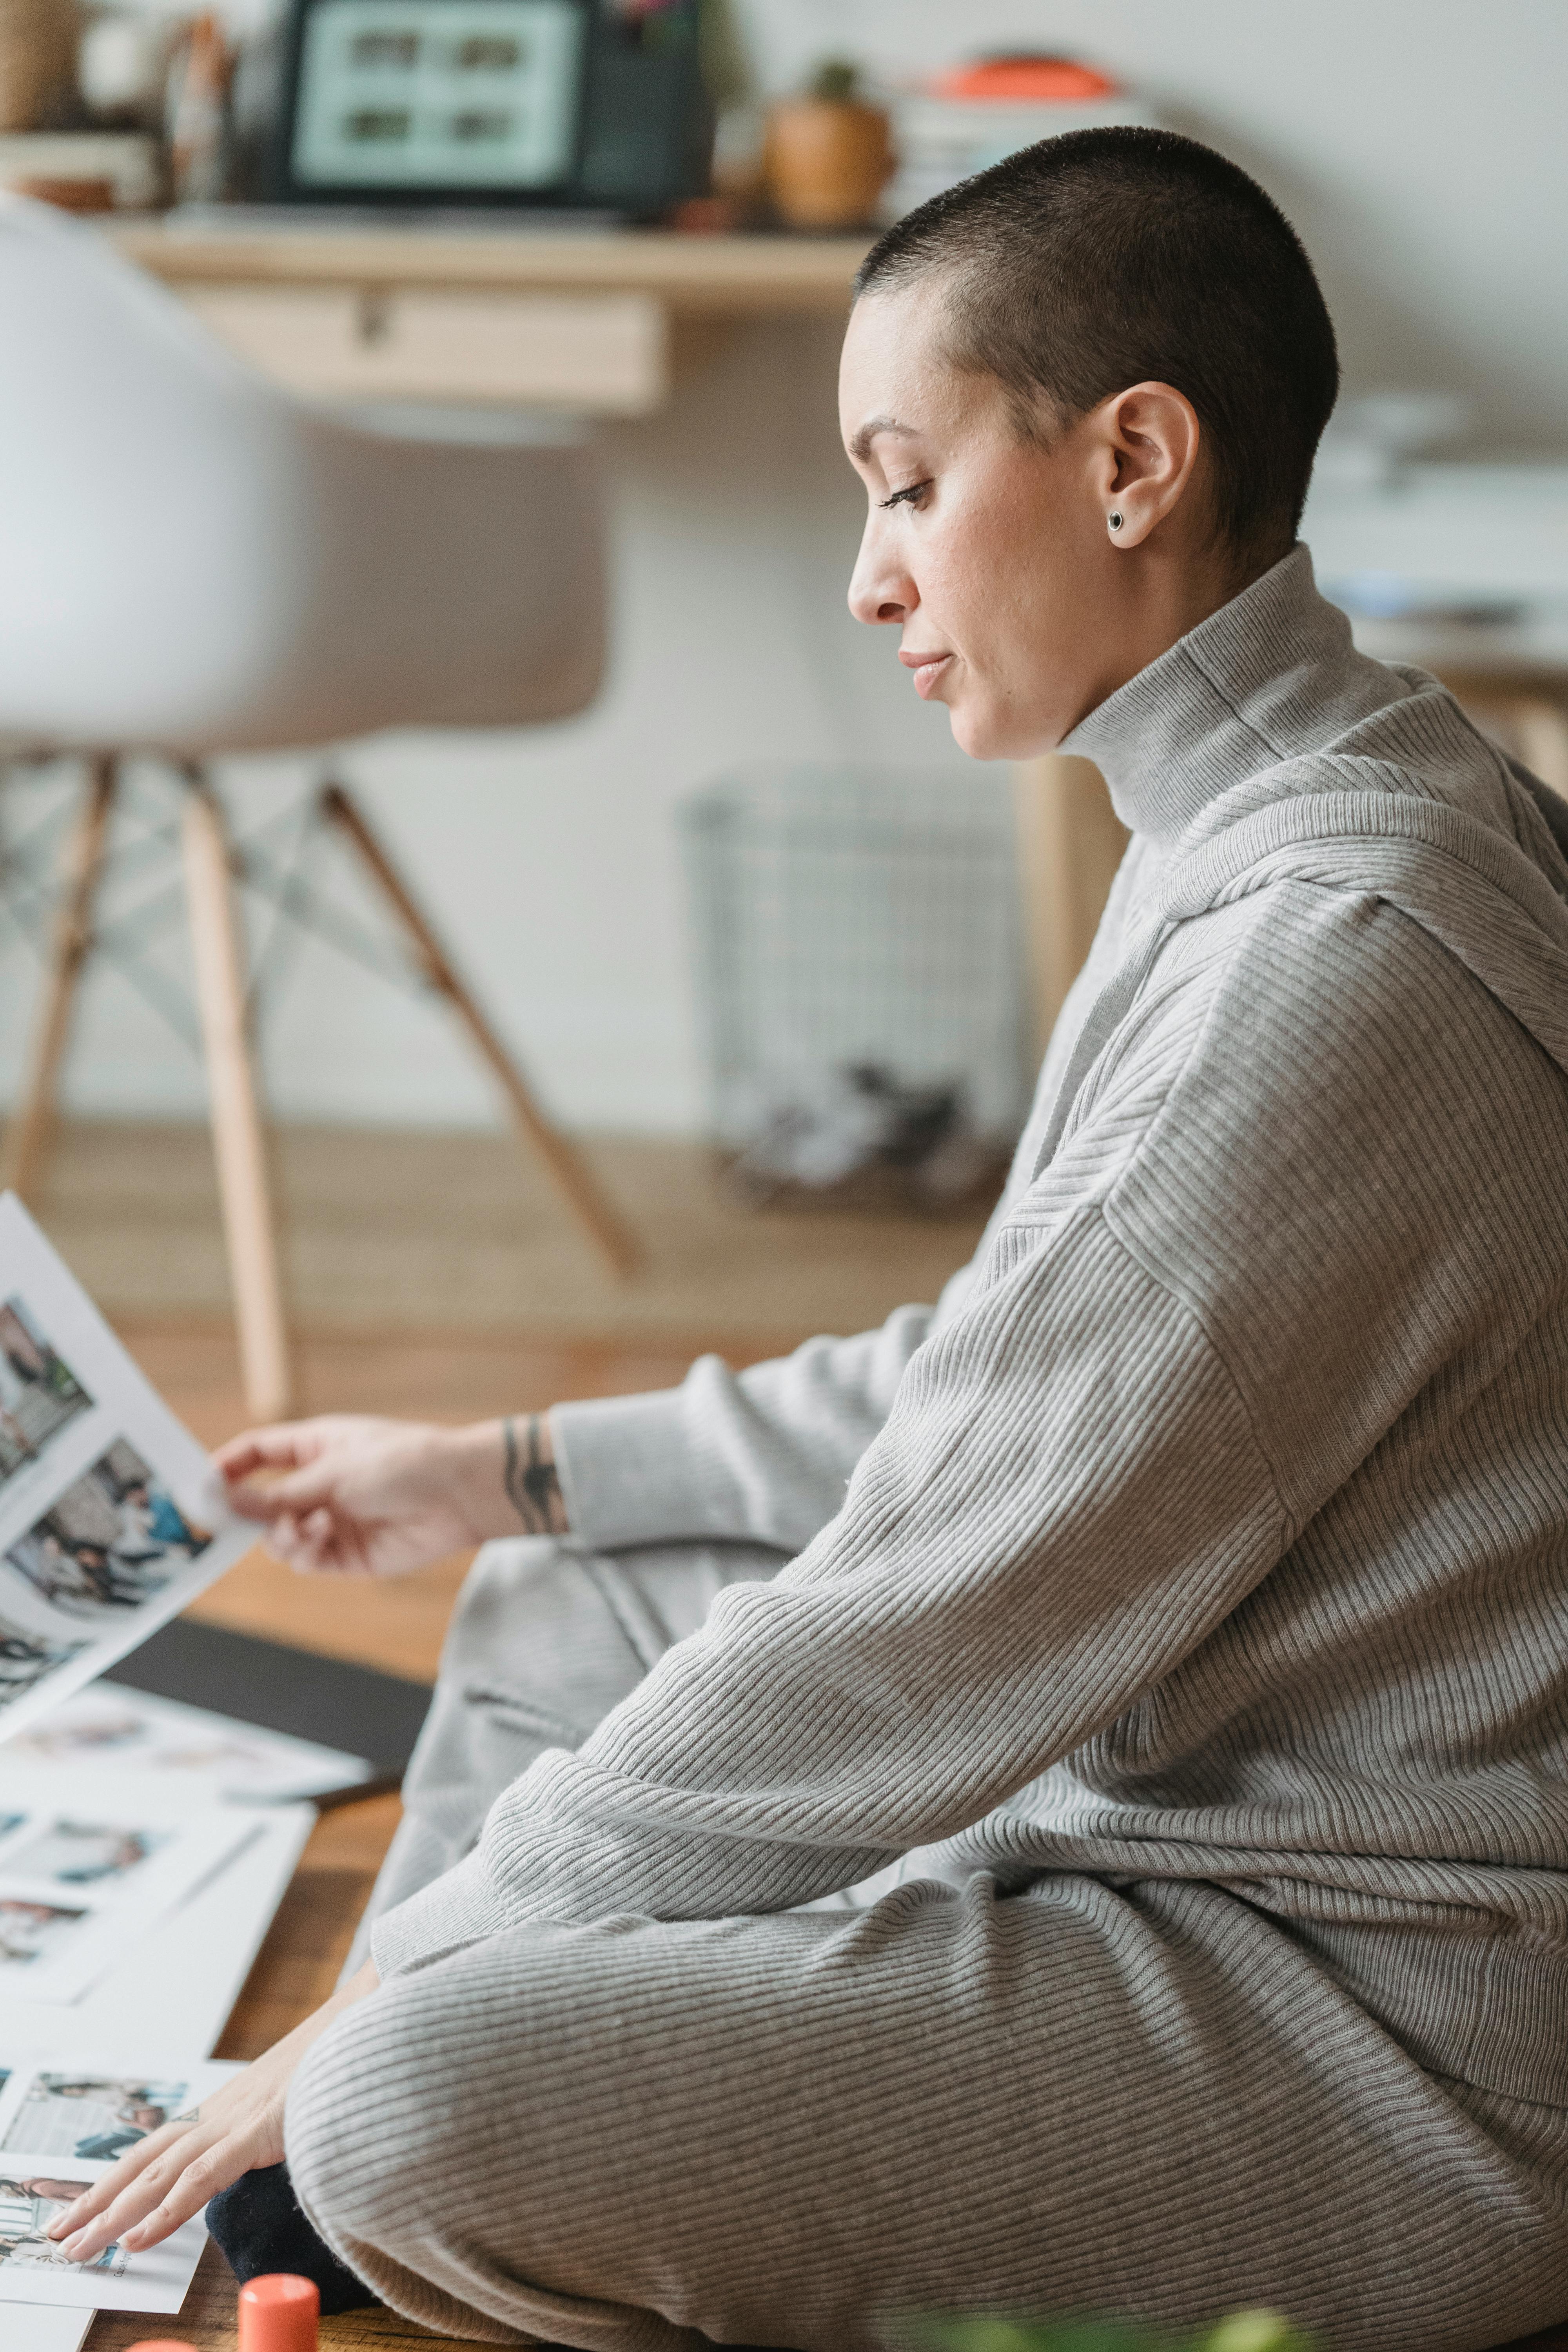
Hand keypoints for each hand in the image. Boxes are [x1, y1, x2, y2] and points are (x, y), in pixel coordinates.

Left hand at [48, 1962, 379, 2261]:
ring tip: (78, 2247)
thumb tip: (260, 2155)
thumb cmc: (337, 2061)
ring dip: (113, 2214)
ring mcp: (235, 2119)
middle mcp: (219, 2112)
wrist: (369, 2018)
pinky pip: (200, 2178)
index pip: (156, 2149)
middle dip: (96, 2201)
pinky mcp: (258, 2130)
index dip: (116, 2180)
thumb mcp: (294, 2102)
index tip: (83, 2210)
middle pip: (142, 2162)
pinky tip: (136, 2237)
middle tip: (60, 2236)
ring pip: (158, 2175)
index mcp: (225, 2108)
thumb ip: (269, 2130)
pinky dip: (165, 2210)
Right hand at [214, 1414, 541, 1576]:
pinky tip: (321, 1535)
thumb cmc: (403, 1463)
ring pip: (278, 1538)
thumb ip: (275, 1494)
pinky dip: (303, 1550)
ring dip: (281, 1534)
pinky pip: (305, 1559)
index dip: (227, 1467)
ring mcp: (331, 1521)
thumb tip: (221, 1500)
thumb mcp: (331, 1471)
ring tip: (305, 1525)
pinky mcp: (346, 1555)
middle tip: (223, 1522)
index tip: (198, 1485)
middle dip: (244, 1515)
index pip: (258, 1454)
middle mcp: (319, 1484)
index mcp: (315, 1446)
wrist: (458, 1494)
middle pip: (260, 1503)